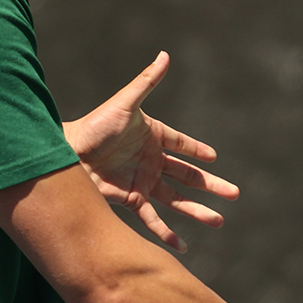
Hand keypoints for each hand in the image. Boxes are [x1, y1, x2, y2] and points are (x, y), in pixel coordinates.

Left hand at [63, 51, 239, 251]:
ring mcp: (142, 181)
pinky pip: (153, 219)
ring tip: (218, 221)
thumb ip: (147, 82)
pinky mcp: (131, 199)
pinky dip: (167, 233)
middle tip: (235, 194)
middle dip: (211, 185)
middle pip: (187, 176)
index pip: (182, 143)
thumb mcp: (124, 103)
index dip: (197, 150)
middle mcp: (151, 160)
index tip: (214, 158)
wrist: (68, 155)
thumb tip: (165, 55)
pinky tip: (182, 247)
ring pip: (177, 200)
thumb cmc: (93, 126)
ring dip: (197, 211)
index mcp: (153, 135)